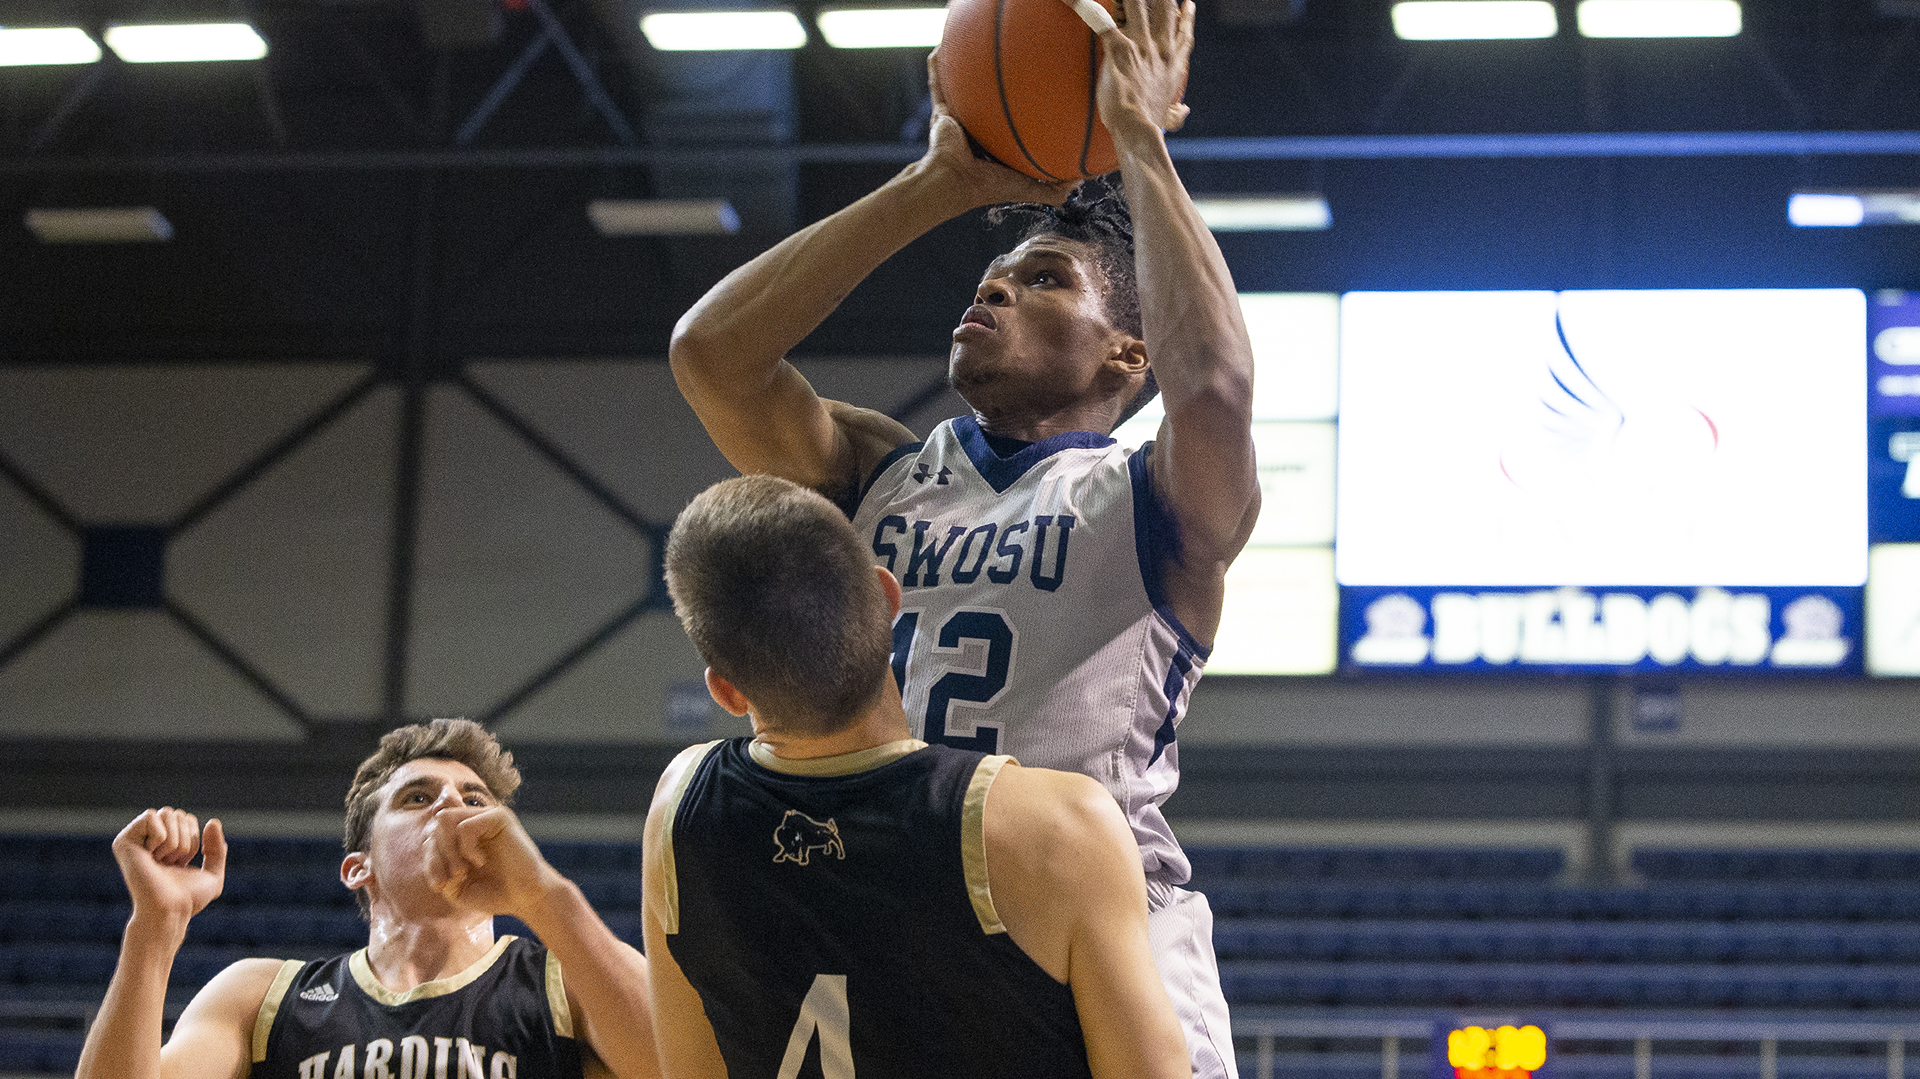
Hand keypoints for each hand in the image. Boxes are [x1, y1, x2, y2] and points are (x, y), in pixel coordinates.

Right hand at [112, 809, 225, 930]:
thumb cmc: (187, 899)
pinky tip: (150, 856)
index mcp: (164, 846)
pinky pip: (151, 816)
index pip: (187, 819)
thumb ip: (217, 849)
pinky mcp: (123, 841)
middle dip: (184, 840)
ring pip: (166, 814)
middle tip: (170, 864)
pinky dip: (160, 837)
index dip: (193, 840)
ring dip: (173, 842)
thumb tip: (213, 822)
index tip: (181, 864)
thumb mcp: (212, 874)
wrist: (169, 910)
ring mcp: (134, 840)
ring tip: (160, 862)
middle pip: (177, 814)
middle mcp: (147, 840)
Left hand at [422, 805, 561, 920]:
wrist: (526, 899)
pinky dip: (466, 849)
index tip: (440, 886)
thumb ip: (437, 864)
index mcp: (462, 834)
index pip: (430, 834)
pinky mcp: (499, 817)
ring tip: (462, 871)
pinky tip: (481, 861)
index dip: (429, 859)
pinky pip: (465, 826)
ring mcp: (486, 816)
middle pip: (434, 825)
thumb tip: (428, 842)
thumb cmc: (494, 892)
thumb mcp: (455, 885)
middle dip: (436, 857)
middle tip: (455, 879)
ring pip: (444, 819)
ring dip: (447, 850)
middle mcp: (473, 819)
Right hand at [918, 51, 1077, 208]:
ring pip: (961, 90)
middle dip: (992, 86)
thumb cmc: (989, 186)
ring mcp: (957, 120)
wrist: (956, 181)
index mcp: (993, 147)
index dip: (1019, 111)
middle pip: (985, 102)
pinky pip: (939, 86)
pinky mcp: (942, 112)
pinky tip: (938, 49)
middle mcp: (974, 131)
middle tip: (1008, 64)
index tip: (1036, 96)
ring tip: (970, 47)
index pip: (1006, 125)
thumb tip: (1079, 181)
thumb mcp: (1027, 188)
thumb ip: (1052, 189)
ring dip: (963, 71)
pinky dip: (937, 69)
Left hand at [1091, 0, 1194, 144]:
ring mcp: (1141, 45)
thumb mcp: (1169, 117)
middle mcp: (1160, 48)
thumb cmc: (1149, 124)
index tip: (1187, 4)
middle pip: (1164, 8)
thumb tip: (1182, 111)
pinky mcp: (1119, 48)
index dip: (1186, 16)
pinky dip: (1083, 7)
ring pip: (1137, 4)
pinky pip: (1101, 20)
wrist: (1137, 128)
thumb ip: (1176, 112)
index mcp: (1174, 64)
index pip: (1185, 33)